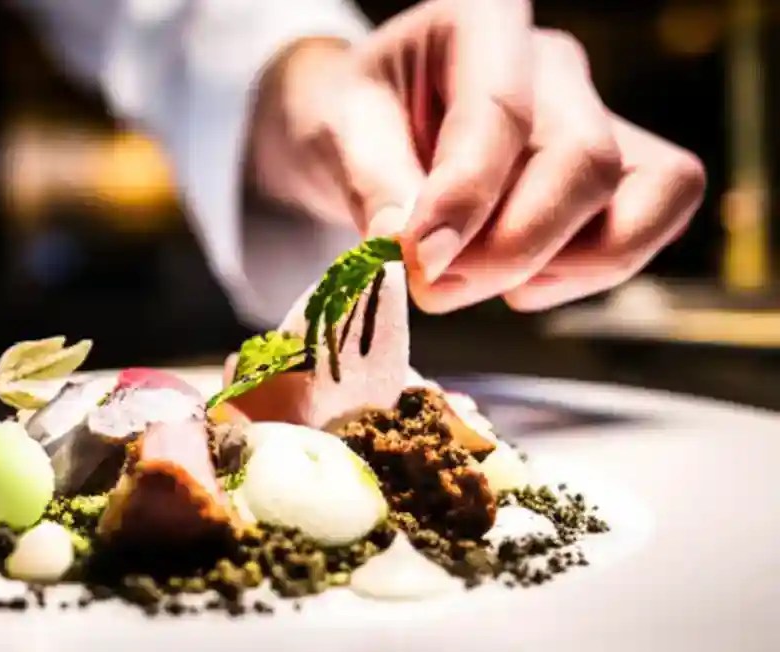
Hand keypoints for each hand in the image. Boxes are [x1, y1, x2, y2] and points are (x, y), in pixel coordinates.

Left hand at [248, 0, 705, 312]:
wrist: (366, 129)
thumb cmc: (352, 119)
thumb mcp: (336, 134)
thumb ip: (372, 185)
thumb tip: (414, 252)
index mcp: (481, 22)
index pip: (501, 110)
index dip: (466, 196)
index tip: (421, 263)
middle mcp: (554, 64)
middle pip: (584, 161)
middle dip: (512, 249)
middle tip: (433, 288)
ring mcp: (599, 115)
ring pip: (641, 198)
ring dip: (556, 267)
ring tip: (471, 281)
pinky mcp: (622, 171)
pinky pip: (652, 223)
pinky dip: (590, 272)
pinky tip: (521, 283)